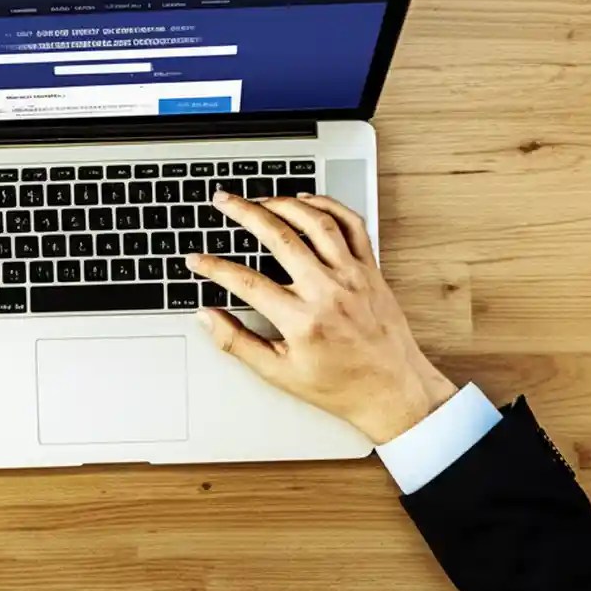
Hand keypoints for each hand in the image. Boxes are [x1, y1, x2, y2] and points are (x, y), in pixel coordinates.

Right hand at [187, 191, 456, 443]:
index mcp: (302, 321)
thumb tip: (207, 317)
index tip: (196, 259)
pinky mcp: (371, 270)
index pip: (246, 282)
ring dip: (284, 203)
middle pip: (279, 237)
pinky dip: (328, 206)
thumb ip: (237, 343)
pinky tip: (307, 201)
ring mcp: (353, 276)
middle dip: (244, 213)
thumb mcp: (280, 374)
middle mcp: (328, 291)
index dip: (215, 267)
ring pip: (316, 222)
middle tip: (223, 201)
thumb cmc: (340, 386)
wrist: (394, 391)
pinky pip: (351, 225)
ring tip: (260, 199)